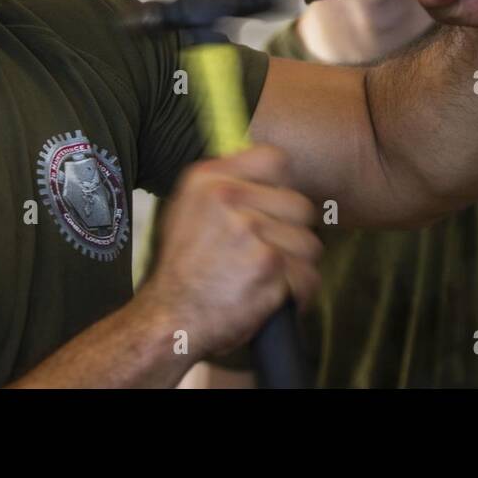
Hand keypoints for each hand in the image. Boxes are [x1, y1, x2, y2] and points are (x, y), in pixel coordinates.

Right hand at [141, 144, 321, 357]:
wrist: (169, 318)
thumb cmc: (181, 270)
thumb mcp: (186, 210)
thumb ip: (226, 185)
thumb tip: (268, 171)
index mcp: (208, 179)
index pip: (275, 160)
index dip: (282, 187)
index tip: (274, 208)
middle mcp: (228, 197)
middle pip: (301, 206)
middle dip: (292, 234)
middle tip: (270, 252)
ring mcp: (250, 231)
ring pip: (309, 243)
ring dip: (296, 266)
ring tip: (269, 277)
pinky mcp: (268, 266)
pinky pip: (309, 276)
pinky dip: (298, 294)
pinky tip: (275, 296)